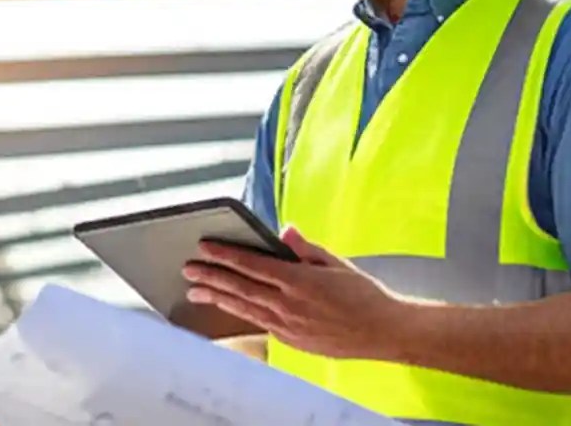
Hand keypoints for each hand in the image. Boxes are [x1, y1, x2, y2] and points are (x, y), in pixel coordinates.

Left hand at [182, 226, 405, 359]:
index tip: (205, 247)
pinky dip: (239, 313)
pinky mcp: (290, 339)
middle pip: (241, 287)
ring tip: (195, 290)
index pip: (253, 264)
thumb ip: (306, 249)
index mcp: (300, 280)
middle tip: (188, 269)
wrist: (382, 332)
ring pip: (244, 308)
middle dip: (212, 276)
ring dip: (218, 297)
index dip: (226, 254)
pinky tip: (226, 308)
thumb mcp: (336, 263)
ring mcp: (288, 325)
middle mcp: (289, 304)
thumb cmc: (363, 295)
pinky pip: (258, 323)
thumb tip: (286, 230)